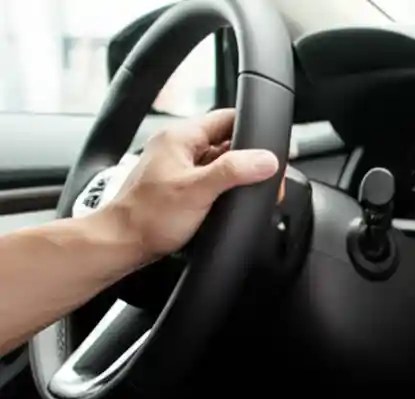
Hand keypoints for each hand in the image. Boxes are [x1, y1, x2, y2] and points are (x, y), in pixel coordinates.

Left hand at [108, 108, 280, 263]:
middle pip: (227, 142)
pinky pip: (211, 179)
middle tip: (265, 178)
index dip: (253, 129)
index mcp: (180, 137)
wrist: (122, 243)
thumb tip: (266, 159)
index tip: (272, 148)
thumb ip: (233, 171)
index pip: (226, 118)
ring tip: (248, 192)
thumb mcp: (197, 190)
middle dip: (249, 159)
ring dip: (238, 176)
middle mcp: (178, 147)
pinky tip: (230, 203)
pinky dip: (225, 188)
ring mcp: (178, 167)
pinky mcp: (180, 186)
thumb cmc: (148, 217)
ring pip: (220, 162)